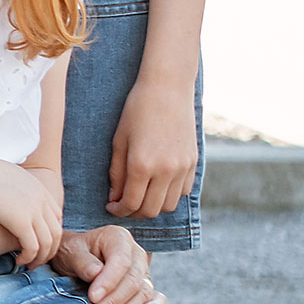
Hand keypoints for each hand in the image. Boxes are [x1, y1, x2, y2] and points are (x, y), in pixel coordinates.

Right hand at [0, 154, 62, 266]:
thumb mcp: (4, 176)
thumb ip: (12, 186)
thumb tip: (4, 191)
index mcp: (38, 189)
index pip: (56, 215)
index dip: (50, 231)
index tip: (40, 241)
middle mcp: (41, 201)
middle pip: (56, 231)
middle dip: (51, 249)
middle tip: (39, 259)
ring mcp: (34, 213)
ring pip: (48, 243)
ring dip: (41, 257)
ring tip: (30, 265)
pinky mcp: (22, 224)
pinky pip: (33, 248)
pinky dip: (29, 257)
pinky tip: (19, 261)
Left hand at [50, 226, 166, 303]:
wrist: (75, 259)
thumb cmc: (73, 252)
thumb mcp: (70, 252)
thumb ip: (82, 261)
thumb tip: (96, 273)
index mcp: (118, 239)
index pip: (120, 261)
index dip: (109, 281)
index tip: (93, 296)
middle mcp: (135, 254)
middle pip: (132, 280)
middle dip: (113, 301)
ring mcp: (143, 272)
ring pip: (142, 293)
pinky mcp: (145, 288)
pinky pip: (155, 297)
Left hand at [109, 77, 197, 221]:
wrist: (167, 90)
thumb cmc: (136, 111)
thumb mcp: (119, 141)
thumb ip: (116, 172)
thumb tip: (115, 198)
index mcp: (141, 165)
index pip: (130, 203)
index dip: (118, 210)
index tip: (110, 207)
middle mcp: (165, 170)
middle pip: (151, 210)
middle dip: (134, 213)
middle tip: (123, 205)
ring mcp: (182, 168)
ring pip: (169, 205)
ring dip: (153, 206)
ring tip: (140, 196)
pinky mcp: (193, 163)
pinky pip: (183, 192)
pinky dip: (170, 195)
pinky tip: (157, 186)